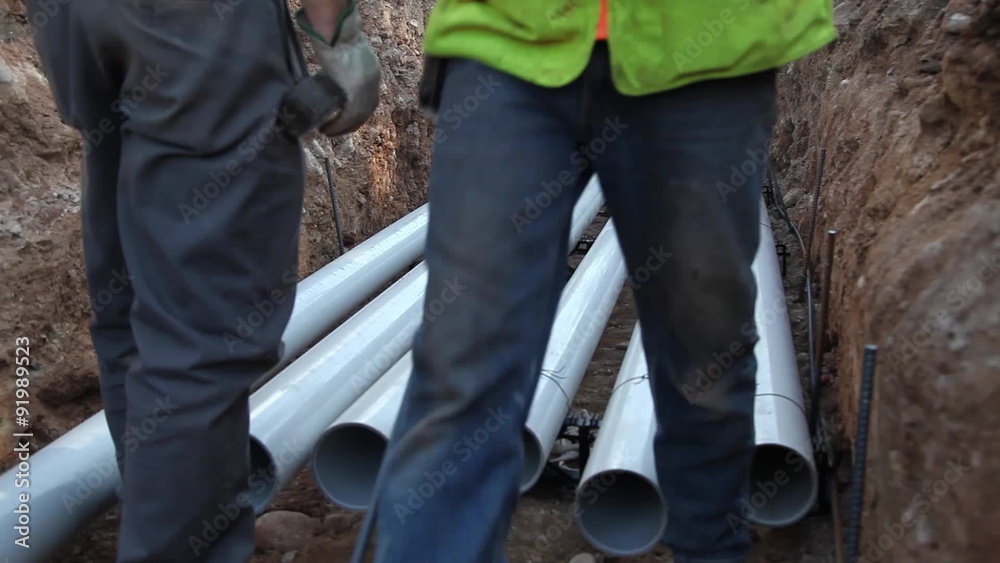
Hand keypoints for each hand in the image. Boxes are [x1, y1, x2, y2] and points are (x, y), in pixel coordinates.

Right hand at [296, 0, 380, 135]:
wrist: (336, 32)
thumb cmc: (336, 37)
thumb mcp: (346, 55)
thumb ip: (346, 68)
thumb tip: (334, 78)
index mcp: (372, 72)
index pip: (369, 99)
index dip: (358, 112)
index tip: (345, 120)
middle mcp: (373, 82)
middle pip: (366, 110)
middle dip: (352, 123)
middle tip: (337, 130)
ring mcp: (367, 88)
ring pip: (358, 116)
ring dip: (344, 127)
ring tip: (330, 132)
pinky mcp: (356, 92)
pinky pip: (349, 115)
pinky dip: (338, 125)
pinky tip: (327, 128)